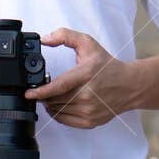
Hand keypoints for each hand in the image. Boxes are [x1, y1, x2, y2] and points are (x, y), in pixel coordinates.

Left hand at [23, 28, 137, 128]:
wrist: (129, 86)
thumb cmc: (107, 66)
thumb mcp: (88, 44)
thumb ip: (65, 36)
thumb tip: (45, 38)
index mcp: (86, 75)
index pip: (59, 86)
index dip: (41, 91)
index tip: (29, 93)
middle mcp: (88, 95)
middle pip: (55, 99)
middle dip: (44, 94)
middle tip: (43, 88)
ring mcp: (90, 111)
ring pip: (58, 111)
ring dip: (49, 103)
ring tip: (51, 95)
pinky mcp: (90, 122)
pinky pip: (64, 120)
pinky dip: (57, 113)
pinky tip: (58, 104)